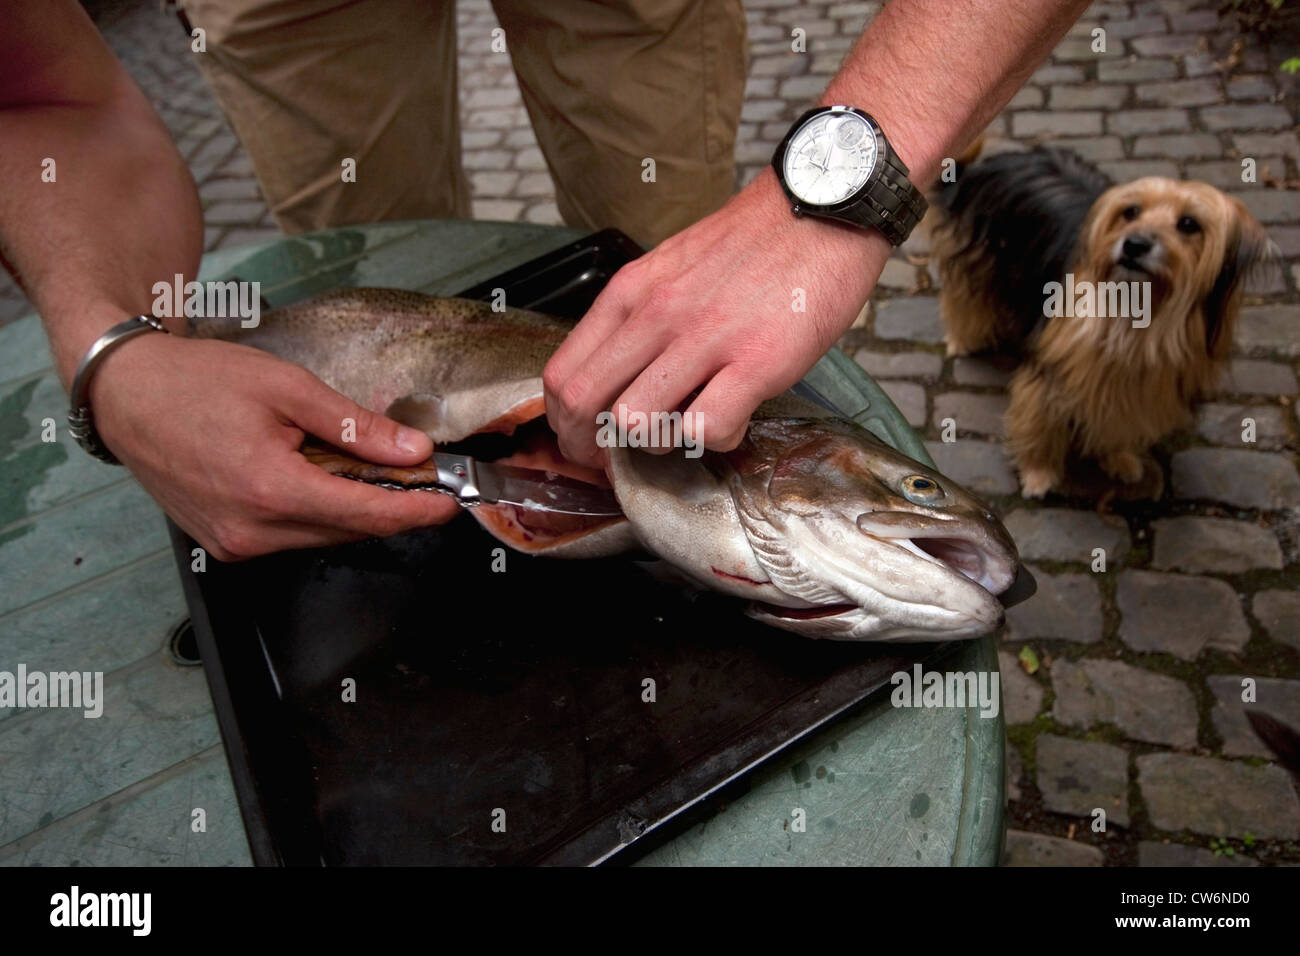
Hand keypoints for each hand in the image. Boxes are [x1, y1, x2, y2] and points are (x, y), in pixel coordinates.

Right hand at [91, 332, 461, 560]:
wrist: (128, 394)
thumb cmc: (197, 382)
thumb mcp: (287, 388)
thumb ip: (354, 426)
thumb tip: (410, 451)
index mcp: (270, 490)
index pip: (366, 514)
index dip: (416, 510)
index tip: (450, 502)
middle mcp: (252, 530)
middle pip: (350, 530)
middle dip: (392, 505)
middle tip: (420, 474)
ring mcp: (236, 543)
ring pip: (324, 536)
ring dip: (355, 508)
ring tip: (366, 467)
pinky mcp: (226, 545)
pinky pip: (293, 536)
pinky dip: (319, 512)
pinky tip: (321, 478)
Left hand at [543, 170, 891, 467]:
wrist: (823, 208)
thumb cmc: (753, 244)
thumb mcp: (671, 267)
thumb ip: (639, 317)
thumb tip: (617, 376)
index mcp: (631, 292)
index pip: (563, 374)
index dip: (565, 424)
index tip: (586, 441)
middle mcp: (657, 314)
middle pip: (584, 404)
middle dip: (594, 448)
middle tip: (621, 461)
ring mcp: (705, 338)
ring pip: (635, 420)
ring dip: (655, 444)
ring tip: (685, 432)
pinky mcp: (757, 361)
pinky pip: (708, 428)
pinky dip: (715, 439)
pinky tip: (732, 420)